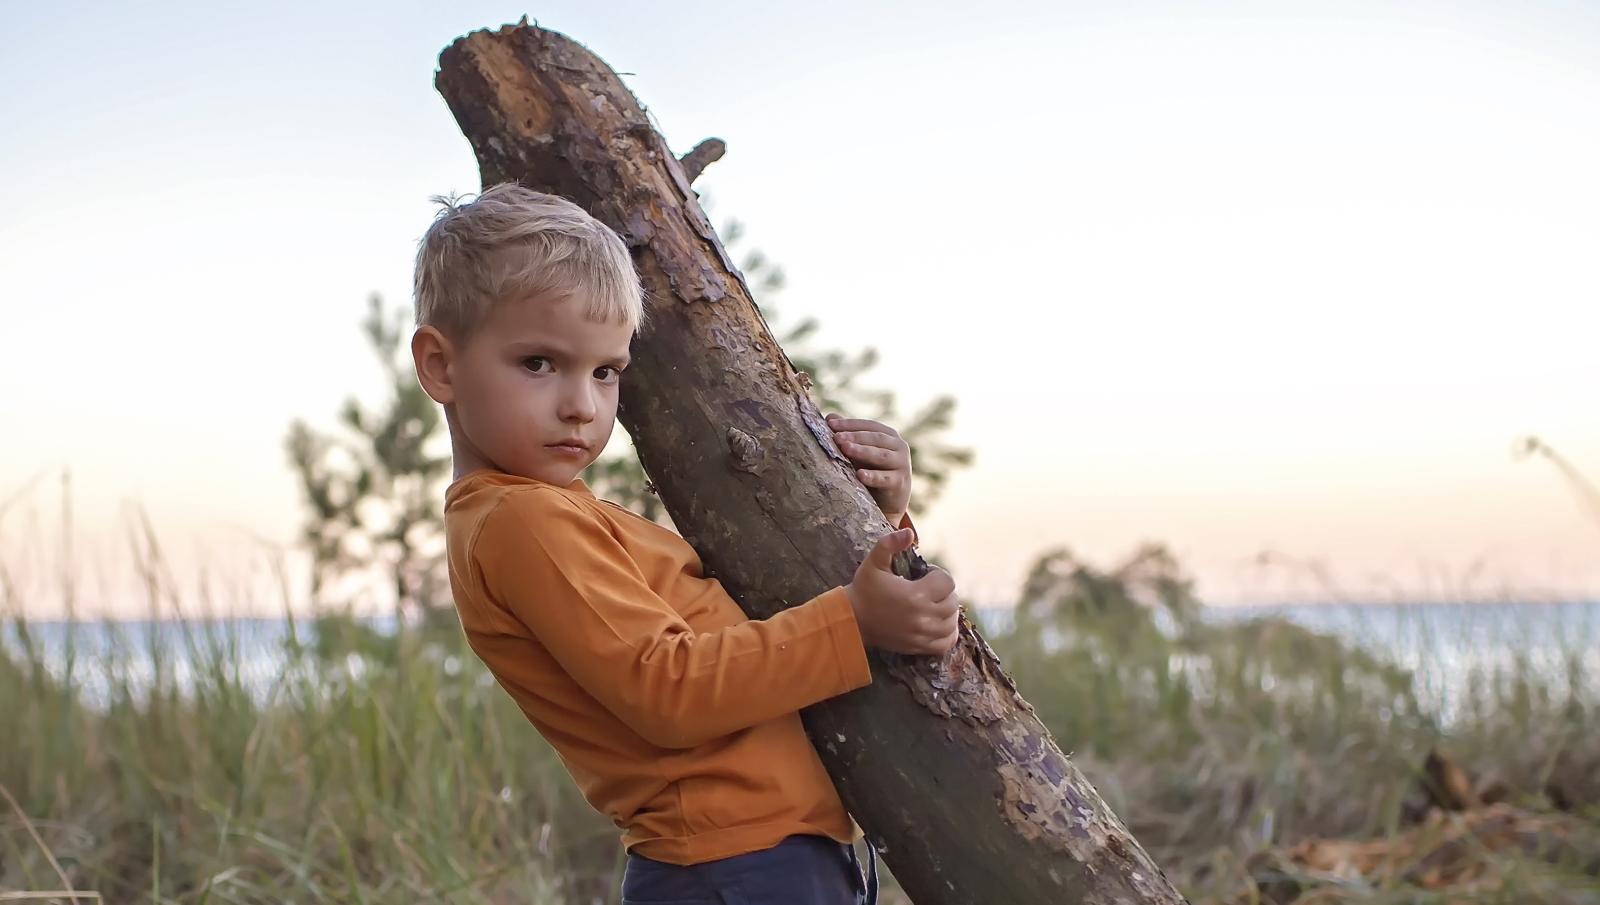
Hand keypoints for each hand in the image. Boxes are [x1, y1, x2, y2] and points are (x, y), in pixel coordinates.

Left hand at [826, 413, 910, 525]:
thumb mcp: (859, 453)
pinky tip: (859, 475)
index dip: (850, 424)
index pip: (868, 425)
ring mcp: (902, 464)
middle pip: (876, 438)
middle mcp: (899, 446)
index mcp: (889, 435)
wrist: (887, 502)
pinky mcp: (901, 483)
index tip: (830, 424)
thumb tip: (830, 416)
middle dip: (855, 437)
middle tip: (837, 437)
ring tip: (845, 449)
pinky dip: (873, 476)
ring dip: (863, 451)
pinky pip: (885, 478)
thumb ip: (848, 435)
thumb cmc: (871, 471)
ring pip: (882, 455)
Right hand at [843, 528, 959, 655]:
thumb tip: (908, 532)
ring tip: (933, 603)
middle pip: (952, 602)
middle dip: (943, 592)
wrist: (852, 620)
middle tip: (927, 589)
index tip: (924, 575)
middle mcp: (922, 617)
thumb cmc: (864, 589)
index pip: (947, 582)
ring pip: (952, 622)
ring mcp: (922, 635)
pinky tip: (939, 622)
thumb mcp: (874, 562)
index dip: (938, 575)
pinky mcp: (918, 646)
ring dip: (947, 611)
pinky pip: (946, 642)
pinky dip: (948, 632)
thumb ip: (890, 543)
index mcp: (915, 595)